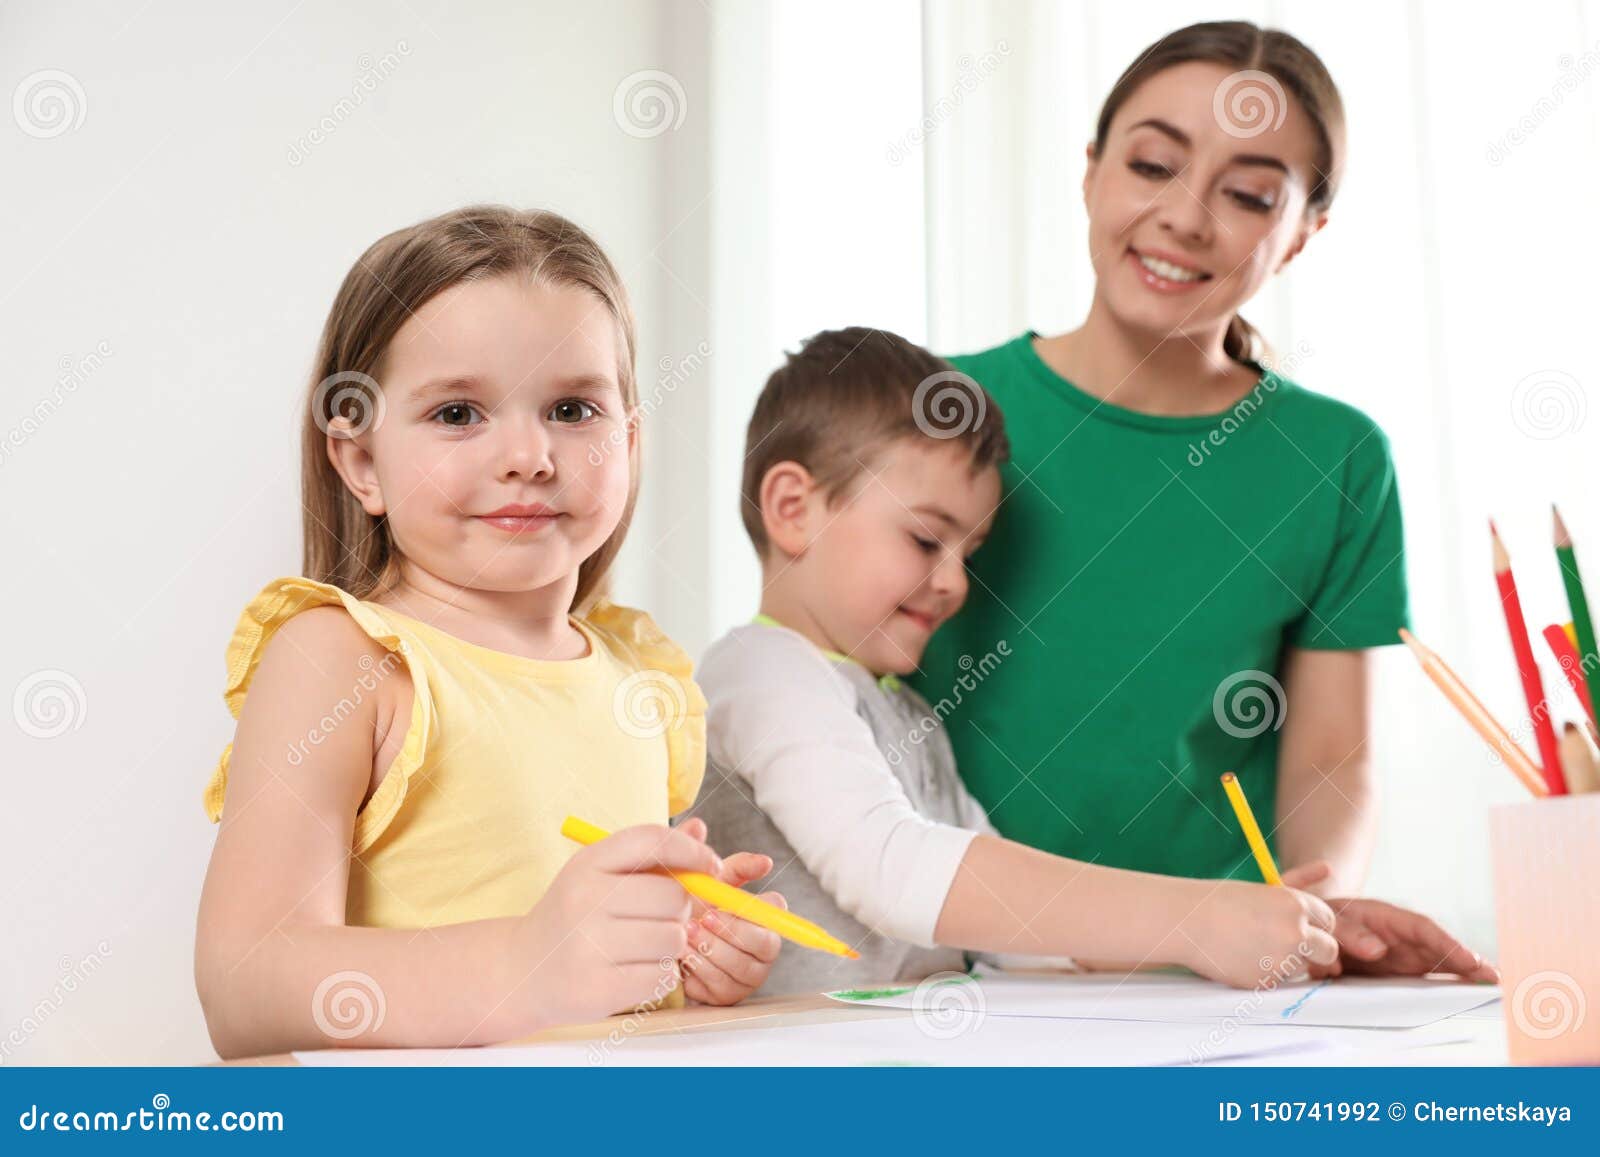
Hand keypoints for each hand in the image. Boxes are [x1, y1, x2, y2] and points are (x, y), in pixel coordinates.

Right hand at [509, 824, 717, 1030]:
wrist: (523, 968)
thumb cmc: (575, 915)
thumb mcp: (602, 874)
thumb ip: (652, 854)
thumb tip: (700, 829)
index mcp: (588, 863)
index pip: (653, 840)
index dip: (692, 850)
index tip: (710, 865)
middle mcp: (585, 900)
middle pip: (673, 896)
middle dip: (680, 909)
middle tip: (661, 917)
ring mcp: (588, 946)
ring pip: (673, 940)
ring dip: (670, 946)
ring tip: (644, 946)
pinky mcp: (596, 988)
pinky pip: (662, 978)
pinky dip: (660, 976)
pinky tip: (634, 971)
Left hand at [675, 817, 783, 1004]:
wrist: (663, 943)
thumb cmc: (688, 907)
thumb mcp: (692, 880)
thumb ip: (697, 853)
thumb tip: (698, 826)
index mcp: (762, 913)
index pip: (776, 910)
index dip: (753, 908)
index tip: (724, 903)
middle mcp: (763, 946)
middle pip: (763, 943)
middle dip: (730, 931)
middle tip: (702, 919)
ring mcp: (749, 974)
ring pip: (739, 966)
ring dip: (710, 950)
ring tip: (685, 936)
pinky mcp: (730, 996)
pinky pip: (720, 987)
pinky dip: (699, 971)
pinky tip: (683, 959)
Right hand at [1183, 878, 1339, 987]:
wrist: (1185, 922)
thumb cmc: (1219, 901)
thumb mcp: (1262, 890)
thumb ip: (1297, 888)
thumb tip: (1329, 867)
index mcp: (1295, 904)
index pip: (1329, 921)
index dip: (1316, 924)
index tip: (1301, 925)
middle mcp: (1295, 933)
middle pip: (1329, 951)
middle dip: (1316, 950)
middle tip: (1292, 945)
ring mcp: (1282, 960)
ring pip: (1302, 968)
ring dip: (1287, 961)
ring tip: (1253, 946)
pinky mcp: (1266, 982)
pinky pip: (1277, 981)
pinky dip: (1265, 973)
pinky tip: (1242, 957)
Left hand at [1281, 862, 1498, 982]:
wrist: (1309, 928)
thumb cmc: (1322, 918)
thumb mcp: (1330, 919)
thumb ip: (1349, 932)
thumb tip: (1378, 950)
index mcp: (1386, 917)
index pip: (1422, 928)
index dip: (1447, 944)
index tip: (1470, 960)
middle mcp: (1400, 936)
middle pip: (1439, 948)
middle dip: (1467, 961)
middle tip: (1496, 978)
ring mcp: (1402, 954)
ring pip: (1438, 964)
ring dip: (1463, 975)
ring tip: (1491, 987)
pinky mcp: (1398, 971)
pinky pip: (1425, 978)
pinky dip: (1445, 985)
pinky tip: (1464, 994)